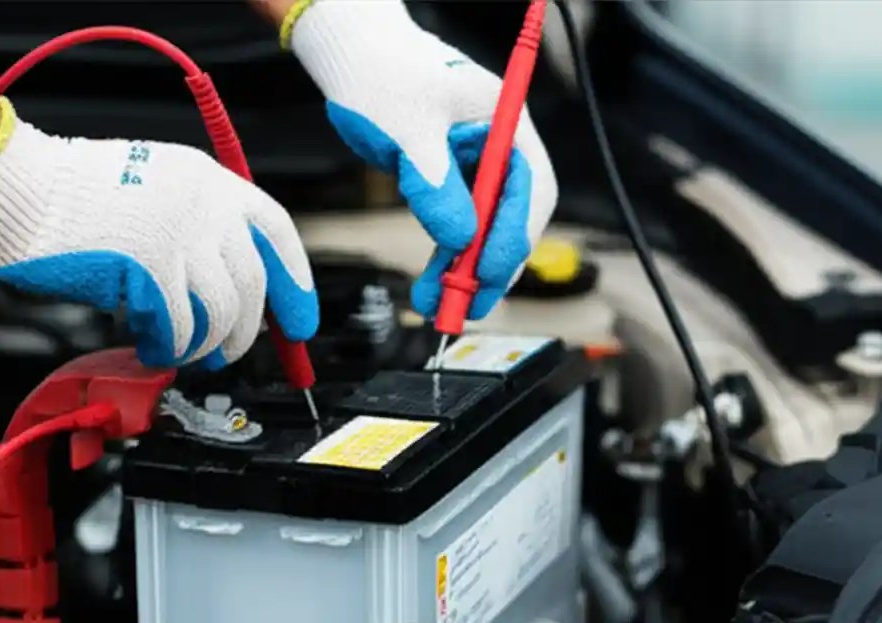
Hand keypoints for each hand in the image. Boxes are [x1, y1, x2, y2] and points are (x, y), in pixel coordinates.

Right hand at [0, 100, 317, 368]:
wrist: (20, 189)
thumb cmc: (72, 194)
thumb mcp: (155, 187)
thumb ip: (195, 226)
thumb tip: (228, 288)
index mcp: (208, 179)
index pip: (276, 233)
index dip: (294, 284)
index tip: (299, 322)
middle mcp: (203, 205)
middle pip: (253, 285)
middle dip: (246, 332)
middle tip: (227, 353)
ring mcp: (178, 237)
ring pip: (219, 314)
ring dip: (203, 345)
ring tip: (183, 351)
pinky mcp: (149, 270)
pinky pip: (176, 327)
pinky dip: (167, 345)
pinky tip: (149, 343)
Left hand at [289, 0, 557, 318]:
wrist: (352, 57)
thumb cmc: (382, 72)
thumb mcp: (407, 128)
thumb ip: (433, 184)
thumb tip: (458, 239)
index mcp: (505, 122)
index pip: (529, 188)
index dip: (512, 235)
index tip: (486, 270)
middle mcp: (498, 147)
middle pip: (514, 217)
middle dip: (491, 265)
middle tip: (466, 306)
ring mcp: (475, 166)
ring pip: (485, 231)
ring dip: (466, 272)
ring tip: (441, 307)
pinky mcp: (450, 182)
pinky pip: (459, 228)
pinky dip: (447, 259)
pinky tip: (433, 287)